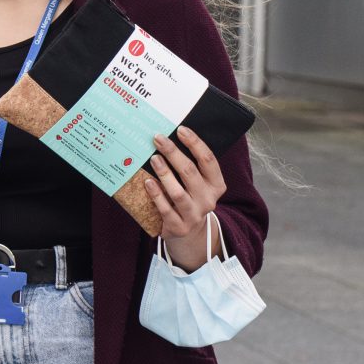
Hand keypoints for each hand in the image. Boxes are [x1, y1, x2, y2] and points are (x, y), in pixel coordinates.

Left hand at [147, 126, 226, 266]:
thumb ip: (188, 166)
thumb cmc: (189, 198)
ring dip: (164, 173)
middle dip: (174, 153)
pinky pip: (166, 209)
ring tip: (153, 159)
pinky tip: (147, 182)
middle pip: (191, 172)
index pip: (208, 160)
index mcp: (216, 185)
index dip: (195, 144)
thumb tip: (168, 138)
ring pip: (178, 192)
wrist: (188, 232)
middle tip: (158, 139)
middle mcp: (208, 199)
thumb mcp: (196, 184)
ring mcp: (194, 215)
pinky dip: (156, 195)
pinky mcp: (179, 226)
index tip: (181, 130)